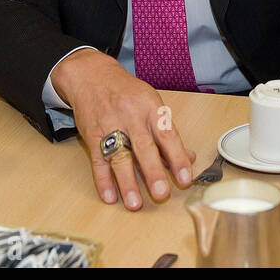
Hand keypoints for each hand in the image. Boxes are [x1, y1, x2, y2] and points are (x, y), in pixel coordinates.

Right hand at [52, 48, 196, 209]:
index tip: (185, 178)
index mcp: (150, 107)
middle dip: (153, 172)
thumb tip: (188, 158)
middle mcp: (130, 116)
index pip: (167, 134)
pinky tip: (110, 196)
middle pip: (143, 146)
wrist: (91, 76)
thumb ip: (168, 132)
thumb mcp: (152, 104)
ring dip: (127, 182)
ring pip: (119, 156)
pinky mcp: (91, 134)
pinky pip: (98, 160)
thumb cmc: (127, 93)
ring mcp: (109, 125)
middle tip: (161, 194)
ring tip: (134, 203)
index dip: (177, 157)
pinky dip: (103, 180)